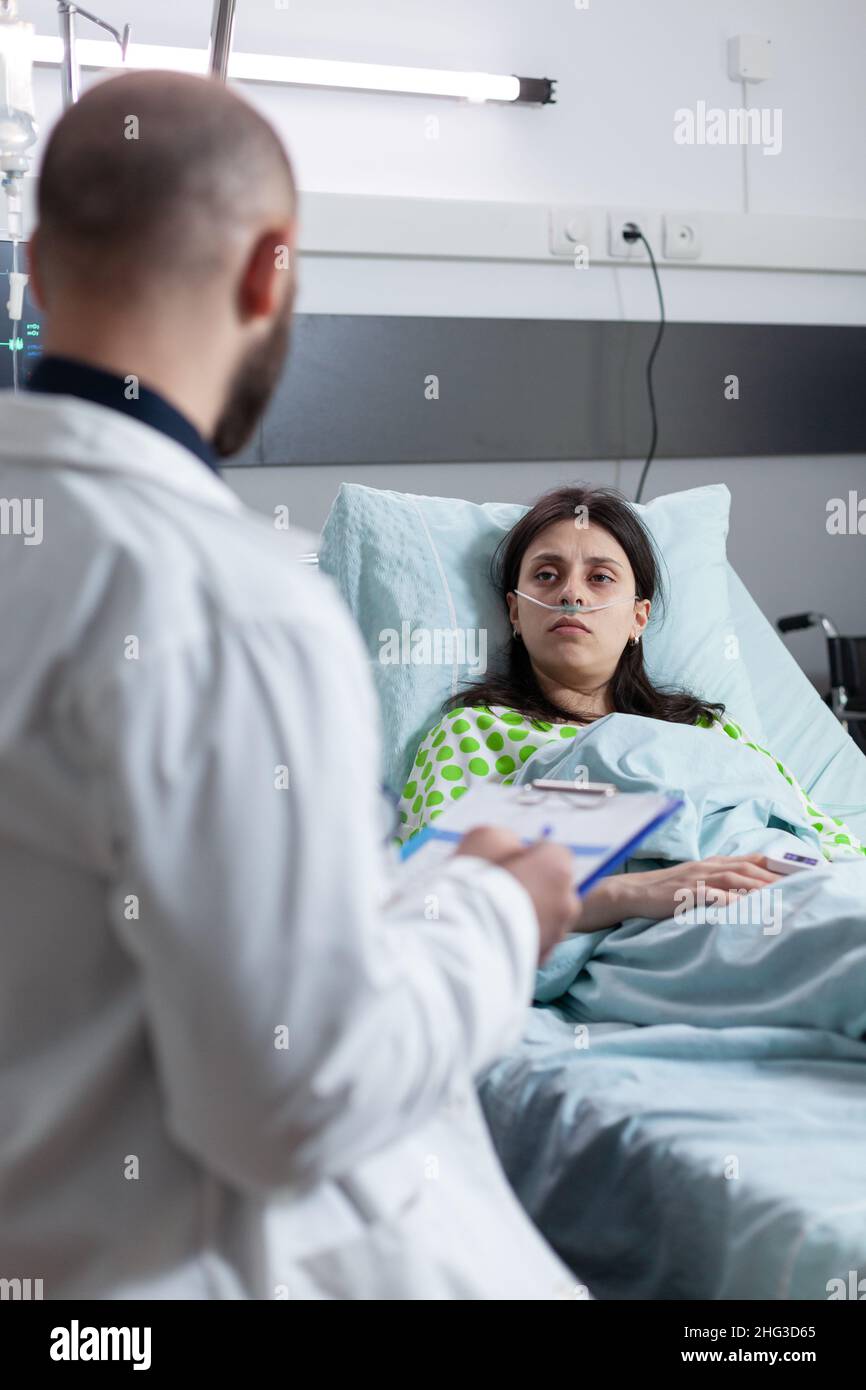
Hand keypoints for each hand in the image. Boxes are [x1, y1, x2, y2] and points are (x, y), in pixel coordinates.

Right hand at [456, 826, 580, 961]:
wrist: (462, 942)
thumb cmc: (472, 883)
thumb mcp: (484, 838)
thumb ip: (506, 839)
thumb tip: (512, 848)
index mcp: (557, 867)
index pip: (553, 853)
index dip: (529, 857)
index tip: (507, 863)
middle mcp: (567, 901)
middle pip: (553, 887)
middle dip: (532, 887)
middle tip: (498, 891)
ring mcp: (557, 934)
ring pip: (545, 917)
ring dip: (526, 915)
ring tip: (492, 917)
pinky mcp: (542, 960)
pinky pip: (534, 942)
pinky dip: (520, 939)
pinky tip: (494, 936)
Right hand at [578, 853, 783, 930]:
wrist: (631, 893)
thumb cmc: (664, 890)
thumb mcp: (695, 879)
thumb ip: (718, 879)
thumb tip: (746, 887)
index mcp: (711, 863)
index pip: (749, 860)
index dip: (773, 865)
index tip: (797, 873)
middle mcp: (706, 867)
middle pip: (747, 869)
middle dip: (773, 877)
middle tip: (796, 887)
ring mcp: (695, 879)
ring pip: (733, 879)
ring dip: (757, 887)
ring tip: (778, 896)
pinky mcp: (685, 894)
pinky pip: (711, 896)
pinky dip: (729, 900)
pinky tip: (744, 908)